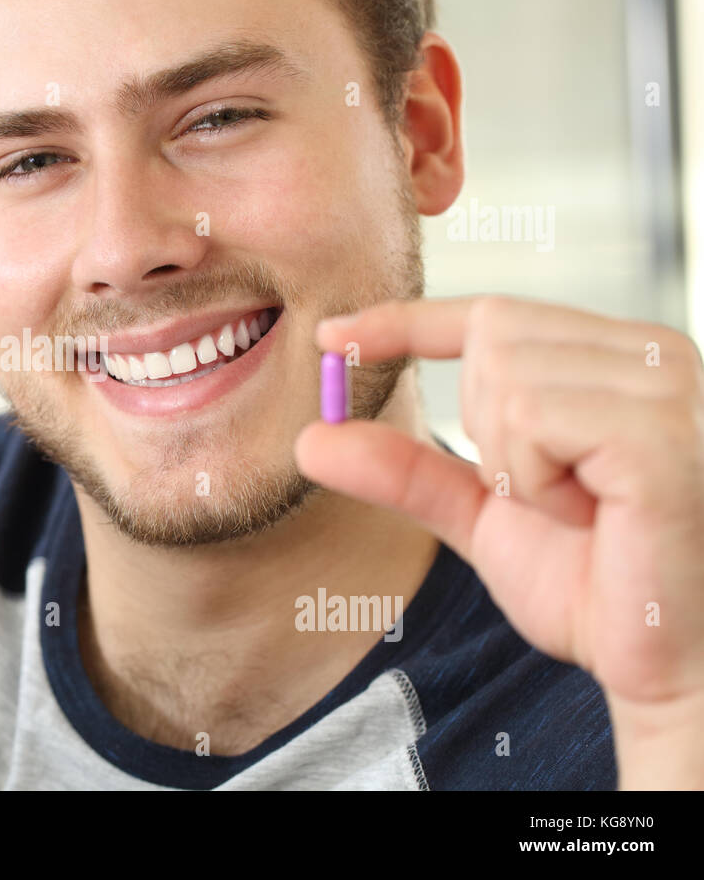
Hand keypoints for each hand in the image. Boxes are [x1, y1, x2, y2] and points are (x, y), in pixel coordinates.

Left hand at [294, 295, 703, 787]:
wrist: (656, 665)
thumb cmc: (592, 585)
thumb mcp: (479, 515)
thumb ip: (404, 471)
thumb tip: (310, 437)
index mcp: (616, 360)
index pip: (492, 313)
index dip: (404, 321)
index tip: (329, 337)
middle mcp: (653, 353)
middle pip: (493, 336)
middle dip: (483, 426)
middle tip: (547, 495)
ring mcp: (668, 387)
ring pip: (506, 379)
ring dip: (513, 464)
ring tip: (579, 510)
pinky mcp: (661, 433)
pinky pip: (533, 421)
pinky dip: (537, 481)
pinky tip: (592, 517)